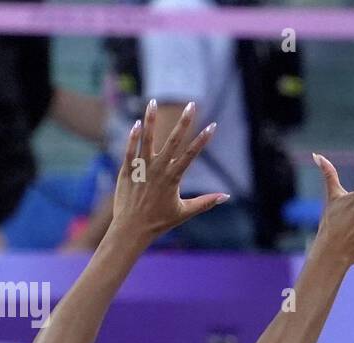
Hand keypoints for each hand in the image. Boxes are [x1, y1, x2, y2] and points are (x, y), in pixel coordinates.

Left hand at [110, 100, 224, 244]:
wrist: (132, 229)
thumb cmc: (159, 222)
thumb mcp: (185, 213)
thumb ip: (205, 202)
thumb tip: (226, 197)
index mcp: (173, 178)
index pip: (191, 155)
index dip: (203, 140)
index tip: (213, 126)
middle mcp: (158, 170)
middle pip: (173, 141)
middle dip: (184, 122)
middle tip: (191, 104)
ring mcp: (141, 168)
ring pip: (147, 139)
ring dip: (150, 120)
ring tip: (152, 102)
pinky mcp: (127, 170)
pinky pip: (129, 150)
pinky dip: (133, 137)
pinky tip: (136, 123)